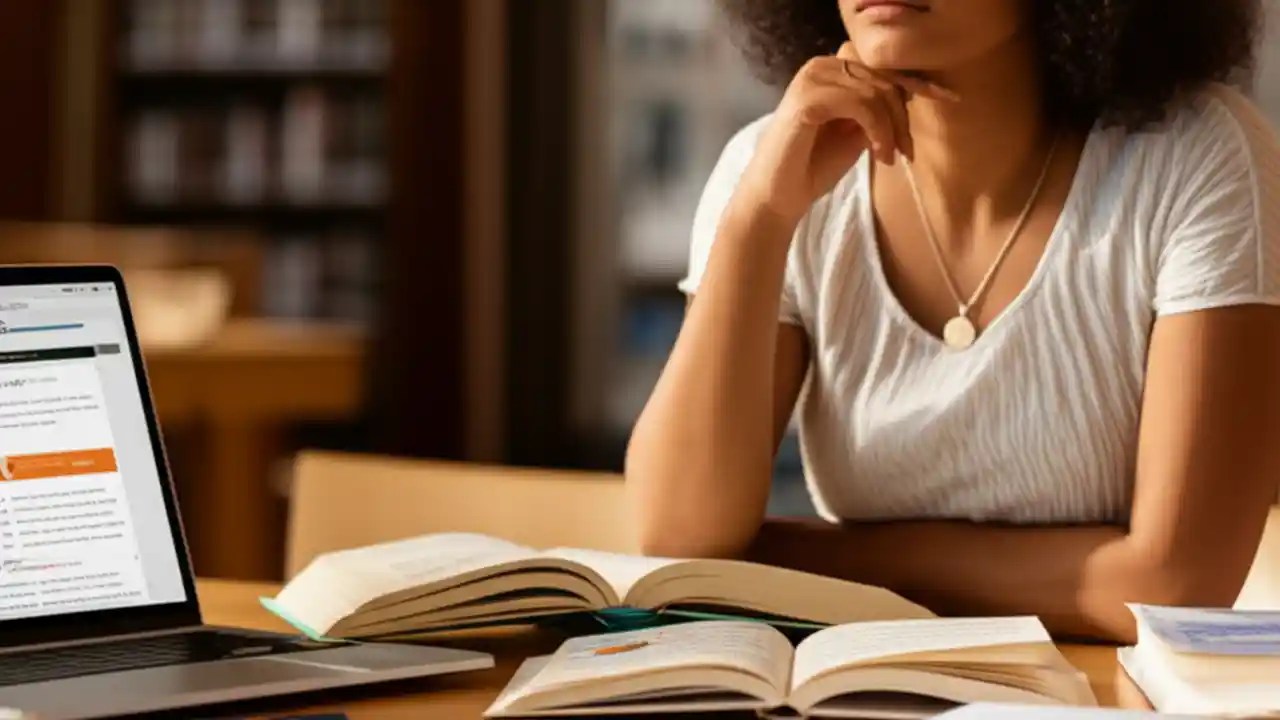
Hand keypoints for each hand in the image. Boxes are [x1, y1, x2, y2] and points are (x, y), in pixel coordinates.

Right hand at [733, 42, 956, 224]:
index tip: (948, 99)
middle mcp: (820, 66)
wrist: (778, 197)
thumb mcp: (857, 132)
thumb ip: (878, 110)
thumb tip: (914, 94)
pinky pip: (860, 103)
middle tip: (906, 150)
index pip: (883, 67)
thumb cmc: (813, 167)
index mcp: (831, 70)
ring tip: (890, 157)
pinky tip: (878, 153)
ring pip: (875, 90)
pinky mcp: (807, 99)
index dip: (916, 82)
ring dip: (891, 126)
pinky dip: (877, 129)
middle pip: (883, 77)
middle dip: (902, 114)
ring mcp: (811, 79)